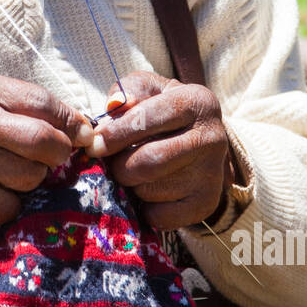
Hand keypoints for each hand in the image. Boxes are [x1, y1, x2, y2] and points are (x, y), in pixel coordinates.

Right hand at [0, 73, 92, 253]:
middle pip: (45, 141)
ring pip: (33, 176)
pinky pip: (13, 205)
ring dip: (30, 183)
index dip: (70, 121)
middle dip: (57, 156)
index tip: (82, 134)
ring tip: (8, 176)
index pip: (43, 102)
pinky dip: (9, 207)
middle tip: (49, 160)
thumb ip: (19, 107)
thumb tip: (80, 126)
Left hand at [87, 71, 232, 230]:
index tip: (95, 145)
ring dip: (132, 185)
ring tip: (135, 172)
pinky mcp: (206, 203)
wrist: (200, 142)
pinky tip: (149, 191)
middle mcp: (212, 137)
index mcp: (197, 102)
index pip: (147, 118)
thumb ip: (128, 91)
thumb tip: (113, 107)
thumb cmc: (164, 110)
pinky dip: (145, 208)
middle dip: (120, 165)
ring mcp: (212, 174)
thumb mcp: (149, 90)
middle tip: (112, 163)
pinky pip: (160, 215)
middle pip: (148, 161)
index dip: (115, 134)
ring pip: (150, 189)